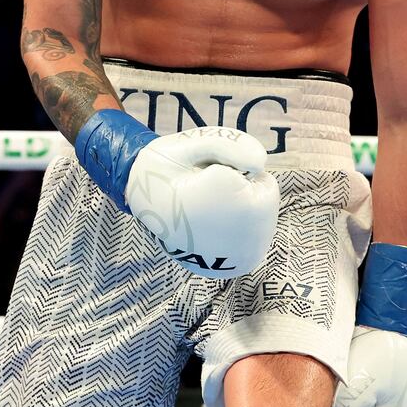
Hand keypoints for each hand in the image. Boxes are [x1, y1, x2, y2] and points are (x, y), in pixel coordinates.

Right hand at [75, 110, 279, 276]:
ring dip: (244, 202)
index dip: (228, 164)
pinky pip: (260, 229)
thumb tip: (260, 163)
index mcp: (221, 198)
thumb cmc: (166, 169)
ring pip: (264, 209)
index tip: (198, 175)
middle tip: (202, 191)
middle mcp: (238, 231)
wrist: (142, 206)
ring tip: (206, 208)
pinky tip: (214, 225)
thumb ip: (228, 144)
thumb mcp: (189, 143)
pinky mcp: (245, 262)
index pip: (253, 167)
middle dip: (240, 183)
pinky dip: (243, 223)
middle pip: (263, 189)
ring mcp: (244, 252)